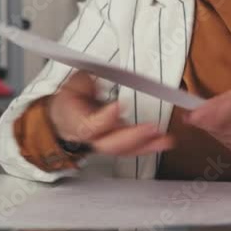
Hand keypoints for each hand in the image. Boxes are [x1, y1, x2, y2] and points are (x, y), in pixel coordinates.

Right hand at [47, 72, 173, 156]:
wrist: (64, 118)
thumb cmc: (70, 100)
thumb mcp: (74, 83)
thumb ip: (85, 81)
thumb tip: (97, 80)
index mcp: (77, 121)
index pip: (91, 125)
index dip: (105, 118)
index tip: (118, 106)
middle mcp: (92, 137)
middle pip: (111, 144)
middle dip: (133, 137)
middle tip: (151, 128)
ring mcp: (106, 141)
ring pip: (124, 150)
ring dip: (146, 145)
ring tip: (165, 140)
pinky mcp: (118, 142)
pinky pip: (133, 149)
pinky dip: (149, 146)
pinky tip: (163, 142)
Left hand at [185, 82, 230, 160]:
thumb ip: (226, 98)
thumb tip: (199, 108)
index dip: (208, 112)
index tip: (191, 114)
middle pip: (225, 127)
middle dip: (205, 122)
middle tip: (195, 116)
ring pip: (225, 139)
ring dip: (214, 131)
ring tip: (214, 121)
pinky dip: (225, 139)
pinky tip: (229, 131)